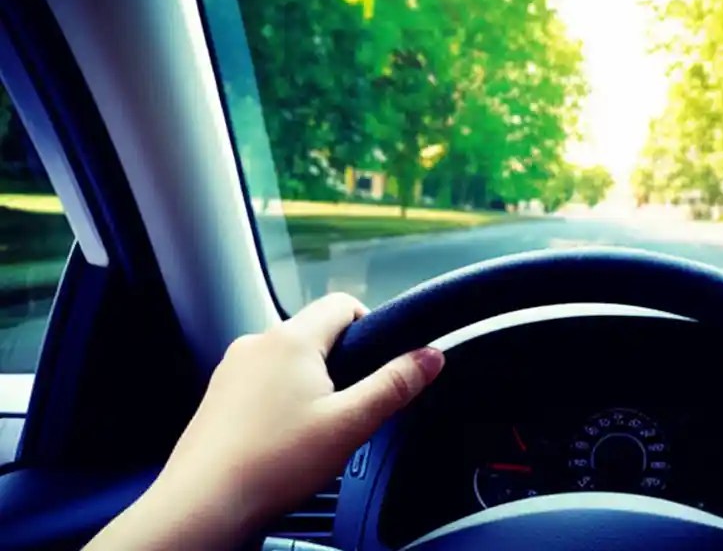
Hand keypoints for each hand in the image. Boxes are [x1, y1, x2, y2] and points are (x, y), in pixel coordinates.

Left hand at [87, 293, 443, 550]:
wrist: (204, 505)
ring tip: (315, 432)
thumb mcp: (351, 424)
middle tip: (350, 409)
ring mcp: (232, 369)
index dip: (371, 326)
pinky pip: (262, 384)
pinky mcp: (218, 397)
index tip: (380, 365)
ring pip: (288, 361)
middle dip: (341, 364)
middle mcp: (257, 343)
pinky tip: (284, 441)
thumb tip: (431, 355)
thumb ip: (395, 385)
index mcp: (291, 339)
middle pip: (316, 334)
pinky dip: (280, 403)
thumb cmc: (274, 463)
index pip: (342, 303)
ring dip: (309, 385)